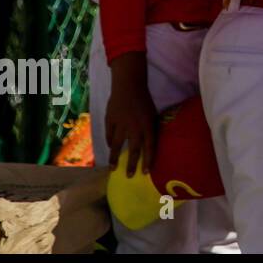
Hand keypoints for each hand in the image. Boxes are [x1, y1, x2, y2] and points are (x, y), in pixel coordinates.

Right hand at [105, 53, 155, 177]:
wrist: (129, 86)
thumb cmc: (144, 101)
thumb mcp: (152, 114)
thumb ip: (151, 129)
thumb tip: (150, 145)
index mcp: (148, 125)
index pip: (150, 146)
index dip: (148, 160)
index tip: (145, 172)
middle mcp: (135, 127)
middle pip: (134, 149)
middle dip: (132, 164)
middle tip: (129, 176)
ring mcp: (121, 124)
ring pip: (118, 145)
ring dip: (115, 158)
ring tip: (113, 168)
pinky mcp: (110, 120)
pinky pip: (109, 135)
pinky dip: (110, 143)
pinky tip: (110, 149)